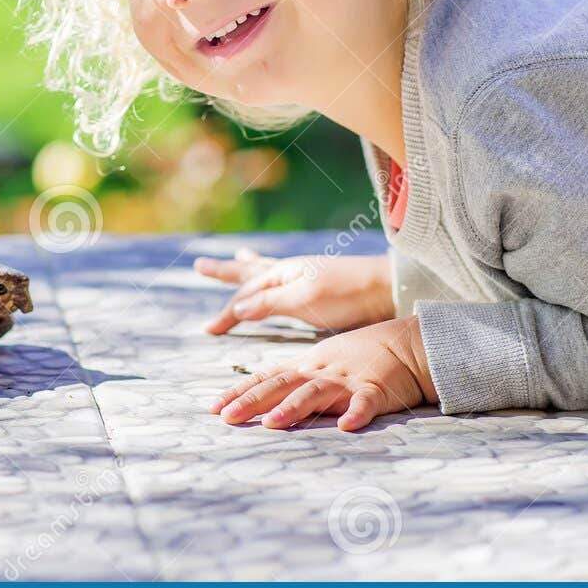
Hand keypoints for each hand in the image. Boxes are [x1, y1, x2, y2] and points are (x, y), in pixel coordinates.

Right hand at [196, 248, 394, 334]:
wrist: (387, 290)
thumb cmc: (346, 294)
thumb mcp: (304, 300)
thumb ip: (270, 303)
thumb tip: (237, 306)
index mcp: (284, 273)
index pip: (247, 294)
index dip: (227, 313)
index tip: (209, 330)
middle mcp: (290, 271)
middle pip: (250, 273)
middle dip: (225, 272)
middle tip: (200, 265)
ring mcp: (305, 277)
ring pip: (268, 271)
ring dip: (249, 267)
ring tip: (239, 256)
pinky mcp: (319, 288)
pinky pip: (286, 280)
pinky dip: (274, 278)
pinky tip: (281, 277)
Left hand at [206, 315, 438, 430]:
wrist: (407, 343)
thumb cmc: (362, 356)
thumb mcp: (323, 361)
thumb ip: (296, 378)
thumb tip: (264, 397)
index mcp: (307, 365)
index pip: (266, 377)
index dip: (239, 391)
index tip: (212, 407)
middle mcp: (321, 371)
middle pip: (281, 384)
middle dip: (252, 401)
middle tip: (226, 418)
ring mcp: (348, 380)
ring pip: (316, 392)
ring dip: (294, 407)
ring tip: (272, 423)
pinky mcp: (376, 390)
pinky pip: (365, 402)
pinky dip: (356, 413)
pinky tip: (346, 427)